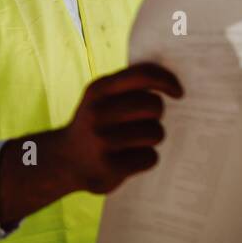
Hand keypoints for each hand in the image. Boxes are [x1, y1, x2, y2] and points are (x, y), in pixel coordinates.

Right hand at [56, 62, 182, 194]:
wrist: (63, 161)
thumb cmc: (93, 124)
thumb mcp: (99, 98)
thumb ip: (127, 86)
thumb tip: (169, 81)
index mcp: (98, 90)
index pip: (142, 75)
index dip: (167, 80)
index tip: (178, 92)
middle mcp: (98, 113)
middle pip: (154, 106)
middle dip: (156, 115)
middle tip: (145, 122)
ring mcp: (103, 141)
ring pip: (156, 133)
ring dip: (151, 138)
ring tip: (134, 143)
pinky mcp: (110, 167)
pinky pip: (150, 157)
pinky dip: (145, 159)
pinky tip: (128, 159)